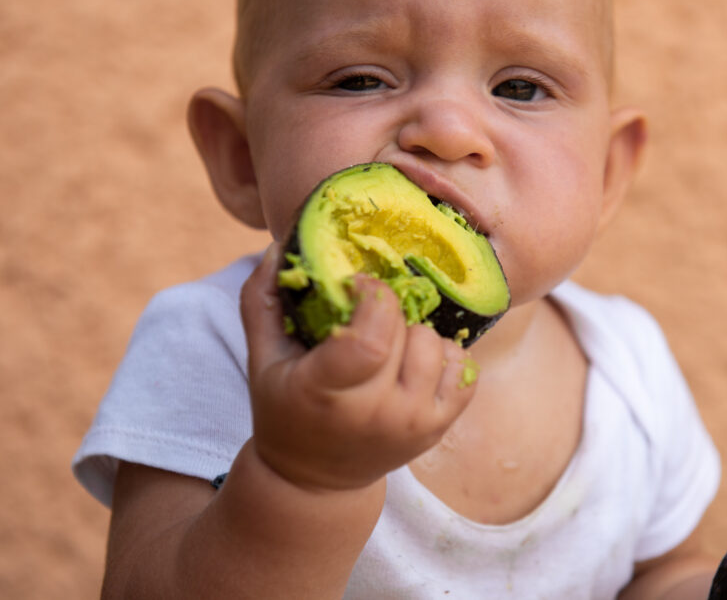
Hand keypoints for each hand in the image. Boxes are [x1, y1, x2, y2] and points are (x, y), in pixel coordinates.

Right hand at [240, 242, 477, 490]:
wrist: (316, 479)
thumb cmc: (287, 408)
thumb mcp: (263, 359)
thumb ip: (263, 301)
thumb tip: (279, 248)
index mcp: (328, 393)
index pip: (372, 338)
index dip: (372, 298)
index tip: (356, 287)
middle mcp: (378, 412)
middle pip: (404, 331)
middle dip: (387, 310)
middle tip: (366, 316)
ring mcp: (414, 422)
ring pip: (436, 345)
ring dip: (415, 331)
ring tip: (389, 342)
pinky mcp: (440, 427)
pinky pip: (463, 366)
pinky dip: (443, 354)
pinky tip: (415, 360)